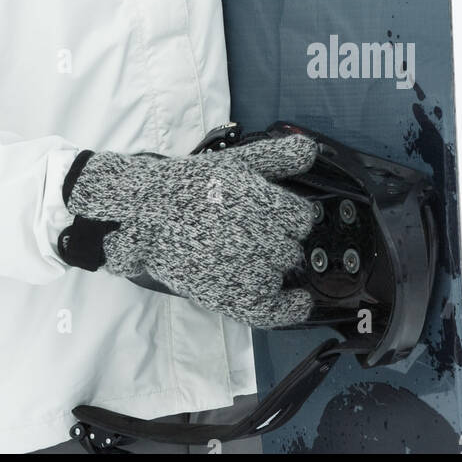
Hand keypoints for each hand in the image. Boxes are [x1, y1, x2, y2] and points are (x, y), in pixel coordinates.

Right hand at [62, 133, 317, 328]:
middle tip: (247, 228)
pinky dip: (291, 308)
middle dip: (276, 236)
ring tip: (243, 249)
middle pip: (291, 245)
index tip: (271, 211)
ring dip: (272, 263)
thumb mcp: (237, 161)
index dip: (287, 213)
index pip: (301, 217)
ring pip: (281, 271)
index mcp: (268, 206)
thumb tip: (311, 149)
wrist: (149, 212)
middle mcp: (264, 241)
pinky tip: (298, 300)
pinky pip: (274, 312)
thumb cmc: (194, 184)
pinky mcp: (232, 299)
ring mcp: (249, 273)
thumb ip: (277, 155)